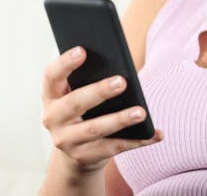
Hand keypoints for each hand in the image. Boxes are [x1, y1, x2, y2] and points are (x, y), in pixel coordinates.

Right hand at [41, 46, 163, 174]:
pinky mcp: (84, 157)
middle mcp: (53, 118)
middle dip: (99, 92)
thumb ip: (88, 78)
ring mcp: (67, 141)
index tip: (82, 50)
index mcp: (51, 95)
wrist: (75, 151)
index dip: (64, 63)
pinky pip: (114, 148)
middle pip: (74, 103)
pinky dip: (137, 141)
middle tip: (122, 81)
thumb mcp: (77, 93)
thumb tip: (119, 66)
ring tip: (141, 112)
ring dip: (119, 120)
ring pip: (94, 129)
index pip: (51, 76)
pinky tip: (155, 134)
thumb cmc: (82, 110)